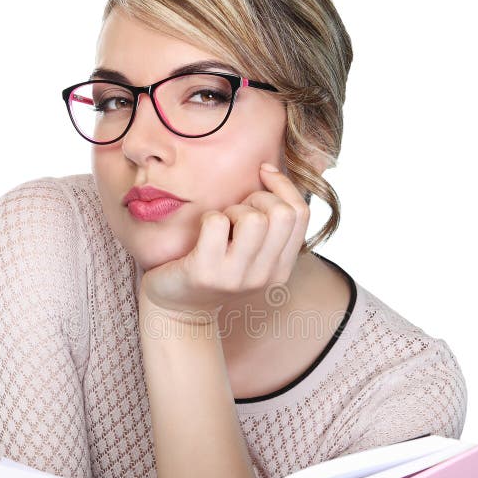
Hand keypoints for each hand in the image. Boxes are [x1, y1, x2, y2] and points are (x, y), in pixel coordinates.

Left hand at [138, 163, 309, 323]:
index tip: (262, 174)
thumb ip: (269, 225)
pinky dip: (207, 218)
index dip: (283, 185)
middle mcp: (264, 277)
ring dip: (234, 210)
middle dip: (258, 199)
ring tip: (221, 224)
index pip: (301, 213)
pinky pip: (216, 223)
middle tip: (236, 211)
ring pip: (254, 219)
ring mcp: (235, 278)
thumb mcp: (251, 253)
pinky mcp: (205, 273)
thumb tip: (269, 168)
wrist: (177, 308)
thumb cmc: (214, 268)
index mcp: (281, 270)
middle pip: (282, 214)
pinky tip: (201, 233)